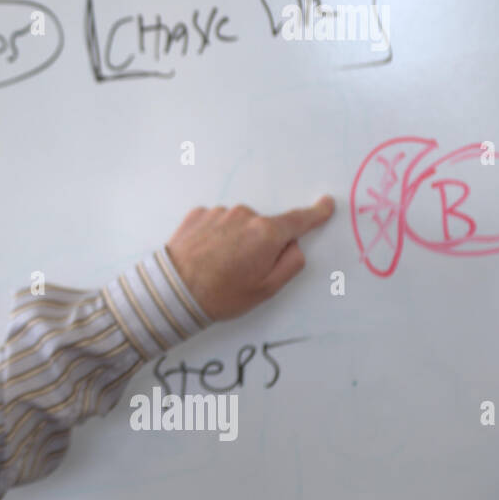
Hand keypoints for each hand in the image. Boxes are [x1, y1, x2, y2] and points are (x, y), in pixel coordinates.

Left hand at [166, 196, 334, 322]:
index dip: (315, 213)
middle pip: (265, 228)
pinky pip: (217, 223)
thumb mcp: (266, 289)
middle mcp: (244, 216)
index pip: (299, 219)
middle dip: (260, 245)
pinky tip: (206, 255)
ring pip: (239, 225)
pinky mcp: (198, 214)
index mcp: (267, 234)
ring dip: (235, 240)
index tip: (326, 204)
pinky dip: (216, 236)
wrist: (172, 291)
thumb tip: (294, 246)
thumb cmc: (220, 294)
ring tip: (219, 265)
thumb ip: (290, 264)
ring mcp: (219, 212)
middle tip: (243, 270)